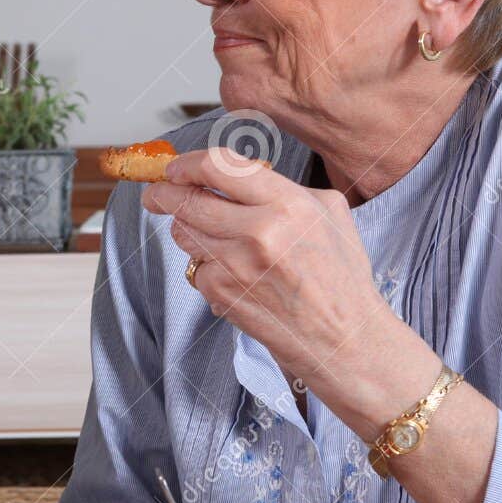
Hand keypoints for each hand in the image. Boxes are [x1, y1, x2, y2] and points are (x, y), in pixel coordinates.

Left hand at [142, 147, 387, 391]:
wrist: (344, 338)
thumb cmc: (340, 278)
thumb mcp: (329, 212)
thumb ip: (283, 187)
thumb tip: (240, 175)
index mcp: (288, 204)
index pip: (218, 167)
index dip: (186, 164)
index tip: (174, 168)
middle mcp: (259, 232)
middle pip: (187, 200)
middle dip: (163, 193)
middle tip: (157, 194)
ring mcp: (236, 266)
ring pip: (184, 233)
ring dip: (186, 228)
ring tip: (207, 232)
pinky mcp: (222, 294)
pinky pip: (197, 268)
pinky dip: (207, 267)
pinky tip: (235, 274)